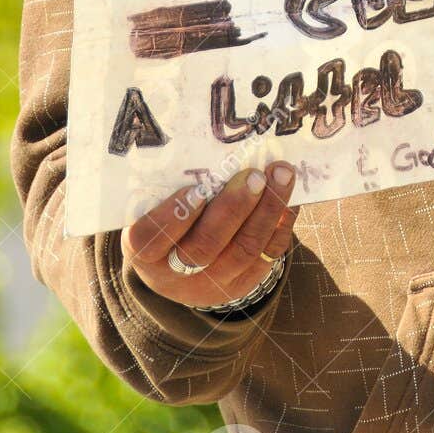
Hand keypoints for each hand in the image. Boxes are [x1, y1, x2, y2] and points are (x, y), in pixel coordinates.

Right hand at [120, 162, 299, 309]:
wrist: (177, 271)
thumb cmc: (165, 223)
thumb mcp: (154, 209)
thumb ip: (171, 187)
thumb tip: (214, 148)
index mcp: (145, 253)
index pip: (151, 239)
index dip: (175, 216)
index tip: (198, 188)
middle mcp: (175, 274)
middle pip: (204, 247)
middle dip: (233, 208)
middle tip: (254, 175)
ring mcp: (211, 284)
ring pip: (243, 251)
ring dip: (267, 210)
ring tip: (281, 175)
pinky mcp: (242, 283)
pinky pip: (267, 255)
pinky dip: (281, 224)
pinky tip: (288, 197)